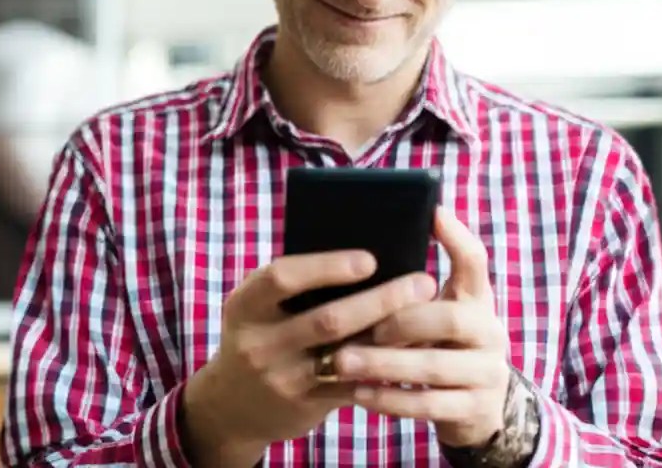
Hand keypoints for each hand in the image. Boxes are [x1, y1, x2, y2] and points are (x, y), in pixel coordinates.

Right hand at [182, 251, 436, 465]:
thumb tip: (358, 256)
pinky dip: (384, 366)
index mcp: (244, 306)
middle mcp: (259, 343)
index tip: (370, 259)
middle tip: (422, 281)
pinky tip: (413, 350)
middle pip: (327, 319)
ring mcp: (281, 377)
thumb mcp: (255, 309)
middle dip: (380, 300)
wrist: (233, 405)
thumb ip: (290, 288)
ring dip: (391, 334)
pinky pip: (352, 383)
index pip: (281, 277)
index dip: (326, 267)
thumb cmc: (257, 338)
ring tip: (428, 314)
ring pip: (346, 354)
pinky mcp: (303, 404)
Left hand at [335, 208, 510, 447]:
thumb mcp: (431, 318)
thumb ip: (406, 295)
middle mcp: (489, 332)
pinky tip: (358, 394)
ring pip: (435, 367)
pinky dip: (391, 399)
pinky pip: (430, 406)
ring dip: (384, 364)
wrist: (474, 411)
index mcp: (475, 301)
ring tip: (342, 361)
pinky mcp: (477, 410)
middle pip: (451, 317)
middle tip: (362, 325)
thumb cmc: (435, 350)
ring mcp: (488, 373)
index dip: (457, 237)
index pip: (474, 261)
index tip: (432, 213)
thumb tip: (352, 259)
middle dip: (402, 321)